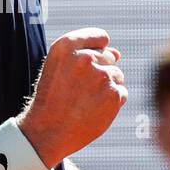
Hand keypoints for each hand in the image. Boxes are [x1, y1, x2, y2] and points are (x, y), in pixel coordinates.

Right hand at [17, 28, 125, 168]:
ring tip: (85, 102)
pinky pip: (121, 93)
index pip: (100, 37)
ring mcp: (101, 76)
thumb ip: (87, 53)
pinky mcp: (114, 94)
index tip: (84, 68)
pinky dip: (111, 103)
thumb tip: (118, 53)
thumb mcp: (59, 68)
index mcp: (66, 45)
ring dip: (106, 88)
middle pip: (110, 58)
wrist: (47, 131)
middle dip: (99, 72)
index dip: (96, 51)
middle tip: (78, 91)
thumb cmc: (52, 98)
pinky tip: (93, 110)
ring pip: (117, 76)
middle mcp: (85, 57)